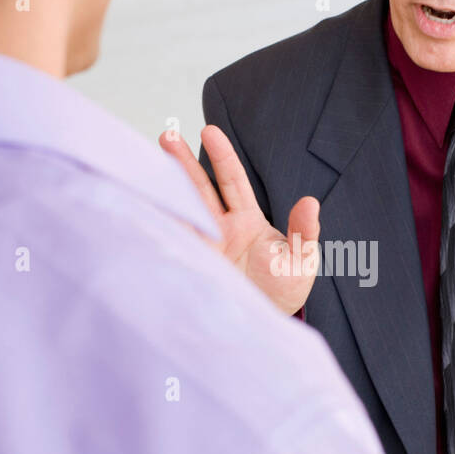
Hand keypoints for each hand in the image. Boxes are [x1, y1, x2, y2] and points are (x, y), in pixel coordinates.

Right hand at [159, 124, 319, 314]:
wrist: (267, 322)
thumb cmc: (286, 288)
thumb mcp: (301, 259)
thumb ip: (303, 231)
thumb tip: (311, 202)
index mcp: (247, 220)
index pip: (231, 180)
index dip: (221, 156)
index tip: (209, 131)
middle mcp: (221, 228)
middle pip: (199, 187)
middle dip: (182, 161)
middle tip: (167, 135)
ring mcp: (204, 246)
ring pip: (182, 208)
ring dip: (166, 187)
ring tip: (146, 165)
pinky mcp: (193, 264)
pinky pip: (173, 239)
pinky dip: (159, 222)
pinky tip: (143, 204)